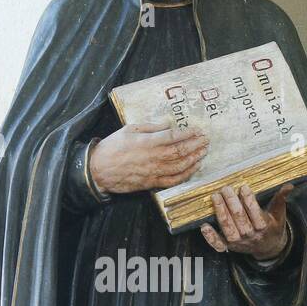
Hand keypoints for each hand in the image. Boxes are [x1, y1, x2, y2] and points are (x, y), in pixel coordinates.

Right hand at [89, 121, 208, 194]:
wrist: (99, 170)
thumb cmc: (113, 147)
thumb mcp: (130, 129)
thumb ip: (151, 127)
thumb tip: (168, 123)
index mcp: (148, 141)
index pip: (174, 136)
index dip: (188, 133)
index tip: (198, 130)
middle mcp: (154, 156)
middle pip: (181, 151)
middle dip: (196, 145)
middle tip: (206, 140)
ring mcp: (154, 171)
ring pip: (180, 166)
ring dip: (194, 159)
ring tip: (203, 152)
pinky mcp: (152, 182)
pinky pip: (173, 180)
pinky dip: (185, 174)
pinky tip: (193, 168)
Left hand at [201, 183, 291, 259]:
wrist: (268, 247)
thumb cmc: (273, 225)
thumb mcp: (279, 212)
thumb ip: (281, 198)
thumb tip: (289, 186)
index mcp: (264, 227)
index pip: (255, 212)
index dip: (248, 199)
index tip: (243, 186)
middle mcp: (250, 236)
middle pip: (239, 218)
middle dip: (231, 202)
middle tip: (226, 188)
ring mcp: (239, 242)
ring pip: (228, 227)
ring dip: (220, 212)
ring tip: (215, 197)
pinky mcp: (229, 247)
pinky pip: (218, 244)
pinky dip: (210, 237)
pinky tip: (204, 226)